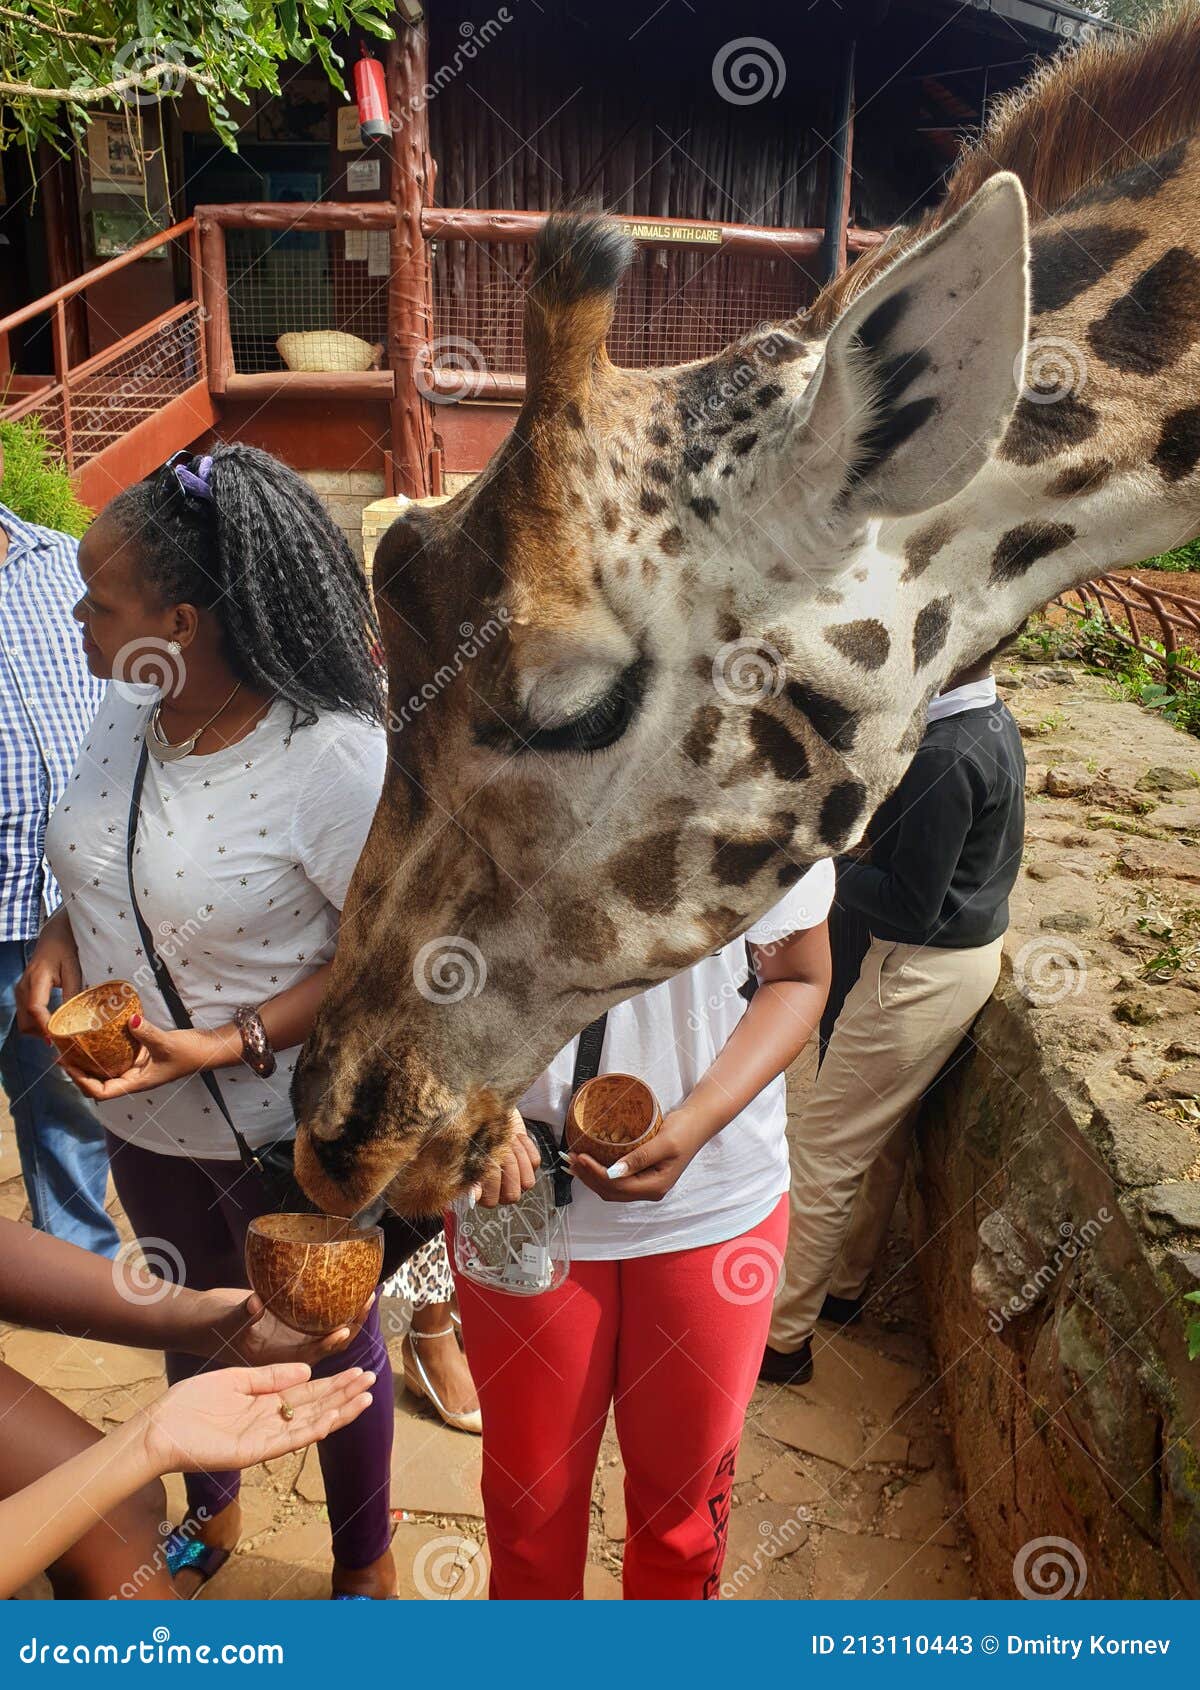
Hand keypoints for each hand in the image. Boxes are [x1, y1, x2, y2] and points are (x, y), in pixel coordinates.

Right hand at [15, 911, 81, 1037]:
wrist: (54, 936)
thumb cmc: (66, 949)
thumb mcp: (74, 969)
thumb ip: (73, 993)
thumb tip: (75, 1019)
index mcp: (37, 978)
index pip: (36, 1008)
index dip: (46, 1026)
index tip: (61, 1038)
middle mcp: (24, 987)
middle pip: (26, 1021)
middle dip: (43, 1034)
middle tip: (65, 1041)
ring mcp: (21, 991)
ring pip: (24, 1022)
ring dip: (40, 1031)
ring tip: (62, 1033)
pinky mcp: (23, 994)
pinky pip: (26, 1016)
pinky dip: (38, 1024)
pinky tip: (54, 1024)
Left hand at [60, 1016, 237, 1098]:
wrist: (208, 1050)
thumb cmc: (190, 1053)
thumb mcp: (168, 1043)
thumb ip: (148, 1033)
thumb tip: (130, 1020)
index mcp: (136, 1083)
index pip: (100, 1092)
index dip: (81, 1082)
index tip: (68, 1065)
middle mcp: (132, 1078)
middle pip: (97, 1082)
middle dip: (77, 1070)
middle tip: (62, 1052)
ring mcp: (136, 1067)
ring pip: (104, 1068)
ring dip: (87, 1060)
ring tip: (72, 1044)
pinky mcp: (141, 1055)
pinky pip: (116, 1055)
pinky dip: (103, 1048)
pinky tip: (96, 1034)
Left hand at [137, 1362, 373, 1477]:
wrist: (161, 1427)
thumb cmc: (191, 1402)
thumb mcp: (235, 1379)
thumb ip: (270, 1377)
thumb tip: (307, 1370)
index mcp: (265, 1402)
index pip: (308, 1392)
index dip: (333, 1383)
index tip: (357, 1370)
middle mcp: (271, 1421)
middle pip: (316, 1406)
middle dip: (344, 1394)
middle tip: (372, 1379)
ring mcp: (266, 1437)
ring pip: (311, 1424)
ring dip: (339, 1411)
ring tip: (365, 1397)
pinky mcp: (256, 1451)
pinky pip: (292, 1439)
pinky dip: (316, 1428)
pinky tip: (335, 1417)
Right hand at [195, 1288, 374, 1367]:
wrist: (202, 1321)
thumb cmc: (211, 1325)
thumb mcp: (226, 1321)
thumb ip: (242, 1314)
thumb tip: (256, 1302)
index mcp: (275, 1362)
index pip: (309, 1356)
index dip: (327, 1344)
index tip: (343, 1328)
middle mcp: (289, 1354)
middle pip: (328, 1347)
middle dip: (351, 1327)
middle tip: (368, 1301)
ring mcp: (293, 1340)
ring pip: (329, 1334)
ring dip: (351, 1317)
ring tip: (369, 1293)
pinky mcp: (293, 1326)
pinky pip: (322, 1321)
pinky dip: (338, 1308)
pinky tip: (353, 1290)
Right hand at [475, 1111, 540, 1206]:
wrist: (485, 1109)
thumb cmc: (471, 1131)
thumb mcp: (466, 1151)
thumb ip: (470, 1176)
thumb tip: (474, 1196)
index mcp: (481, 1188)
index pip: (491, 1201)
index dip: (491, 1185)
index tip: (486, 1162)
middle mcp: (500, 1186)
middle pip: (512, 1195)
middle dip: (508, 1173)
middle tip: (500, 1152)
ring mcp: (517, 1174)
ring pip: (527, 1182)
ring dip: (518, 1159)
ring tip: (508, 1142)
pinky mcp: (530, 1160)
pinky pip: (535, 1162)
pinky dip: (526, 1148)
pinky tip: (515, 1137)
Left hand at [567, 1110, 707, 1202]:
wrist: (697, 1123)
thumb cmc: (684, 1131)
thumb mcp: (663, 1143)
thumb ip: (640, 1158)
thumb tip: (614, 1171)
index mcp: (655, 1186)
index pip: (617, 1185)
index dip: (595, 1173)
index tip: (580, 1157)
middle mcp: (649, 1190)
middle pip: (611, 1191)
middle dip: (588, 1177)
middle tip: (570, 1160)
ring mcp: (646, 1184)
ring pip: (611, 1189)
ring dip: (591, 1177)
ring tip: (574, 1163)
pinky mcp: (642, 1176)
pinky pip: (617, 1180)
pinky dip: (600, 1173)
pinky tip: (589, 1163)